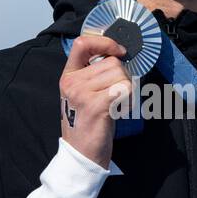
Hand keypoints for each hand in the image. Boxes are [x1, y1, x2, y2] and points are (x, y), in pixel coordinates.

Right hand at [59, 34, 129, 169]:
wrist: (81, 155)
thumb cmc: (87, 125)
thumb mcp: (81, 95)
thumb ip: (92, 75)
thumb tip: (117, 56)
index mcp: (68, 76)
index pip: (82, 43)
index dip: (104, 42)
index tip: (119, 51)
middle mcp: (72, 82)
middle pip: (111, 62)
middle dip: (121, 78)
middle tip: (114, 99)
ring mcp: (82, 93)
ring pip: (121, 75)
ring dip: (125, 90)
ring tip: (113, 107)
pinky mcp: (95, 105)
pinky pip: (124, 89)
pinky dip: (128, 100)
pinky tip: (118, 112)